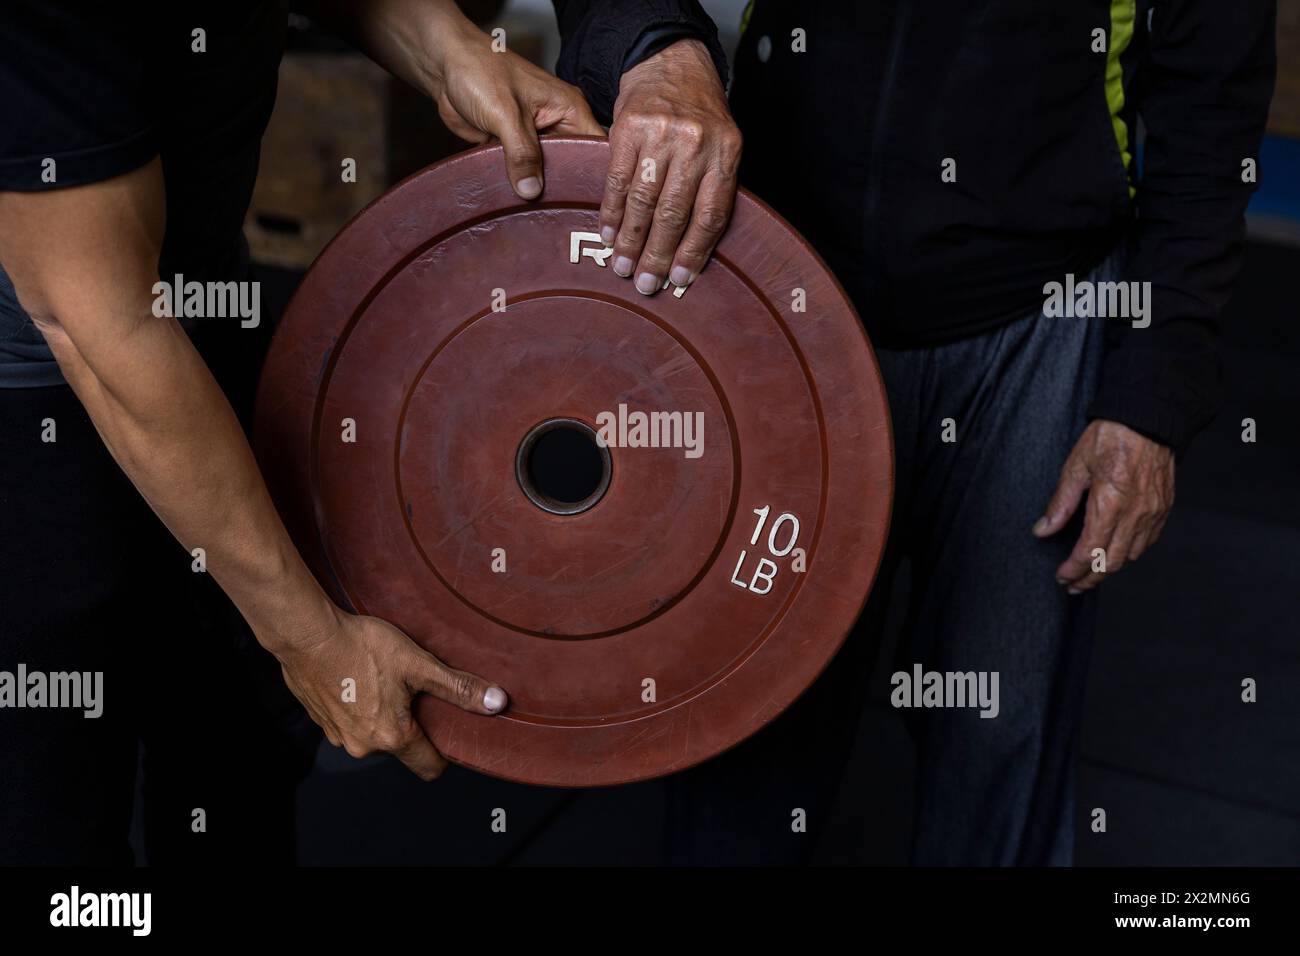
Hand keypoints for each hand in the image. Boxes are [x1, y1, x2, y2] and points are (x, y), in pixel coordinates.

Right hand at [276, 607, 507, 779]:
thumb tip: (496, 703)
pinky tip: (361, 679)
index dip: (445, 753)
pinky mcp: (322, 722)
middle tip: (414, 689)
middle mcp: (363, 747)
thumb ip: (458, 688)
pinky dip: (360, 707)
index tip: (448, 730)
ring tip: (385, 680)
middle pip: (403, 747)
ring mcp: (339, 736)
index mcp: (391, 738)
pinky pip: (352, 723)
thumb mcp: (418, 664)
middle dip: (412, 723)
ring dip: (384, 714)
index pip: (430, 767)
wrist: (307, 634)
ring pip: (376, 734)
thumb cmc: (362, 647)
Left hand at [428, 16, 602, 197]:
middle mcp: (557, 124)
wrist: (443, 64)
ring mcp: (534, 137)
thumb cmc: (479, 71)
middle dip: (564, 188)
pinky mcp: (513, 147)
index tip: (591, 202)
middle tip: (563, 214)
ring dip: (538, 189)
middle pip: (572, 166)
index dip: (595, 175)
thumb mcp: (506, 114)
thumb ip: (522, 153)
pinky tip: (518, 204)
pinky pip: (521, 172)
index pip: (595, 148)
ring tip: (542, 214)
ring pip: (545, 173)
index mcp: (568, 109)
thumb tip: (531, 191)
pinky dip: (517, 184)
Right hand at [602, 39, 741, 294]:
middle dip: (657, 255)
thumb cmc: (698, 113)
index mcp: (725, 153)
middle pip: (674, 213)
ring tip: (623, 266)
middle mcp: (695, 145)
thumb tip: (692, 248)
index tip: (680, 279)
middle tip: (646, 284)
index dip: (694, 252)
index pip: (710, 214)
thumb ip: (712, 187)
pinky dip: (612, 213)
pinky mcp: (628, 130)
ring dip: (631, 241)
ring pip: (643, 202)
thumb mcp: (722, 144)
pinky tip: (609, 234)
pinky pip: (617, 182)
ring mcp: (660, 136)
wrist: (670, 63)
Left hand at [1033, 420, 1175, 592]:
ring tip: (1090, 574)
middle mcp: (1135, 514)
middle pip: (1112, 562)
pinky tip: (1115, 554)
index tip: (1061, 577)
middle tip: (1072, 586)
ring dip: (1109, 569)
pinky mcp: (1164, 508)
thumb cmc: (1110, 437)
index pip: (1090, 551)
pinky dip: (1129, 554)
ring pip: (1131, 555)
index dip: (1074, 569)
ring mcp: (1153, 513)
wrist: (1150, 419)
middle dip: (1090, 578)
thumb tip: (1042, 530)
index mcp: (1111, 504)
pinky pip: (1147, 542)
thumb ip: (1060, 503)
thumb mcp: (1076, 466)